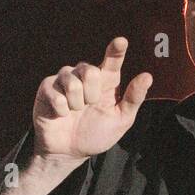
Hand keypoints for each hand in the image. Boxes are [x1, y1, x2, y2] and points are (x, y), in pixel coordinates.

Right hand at [31, 36, 152, 160]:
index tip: (121, 42)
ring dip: (75, 104)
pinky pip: (56, 95)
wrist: (69, 152)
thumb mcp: (120, 120)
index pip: (112, 61)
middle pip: (89, 70)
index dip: (116, 50)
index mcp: (106, 81)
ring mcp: (64, 80)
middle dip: (91, 94)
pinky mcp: (47, 88)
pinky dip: (62, 110)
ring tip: (74, 112)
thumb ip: (133, 99)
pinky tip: (61, 115)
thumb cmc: (96, 134)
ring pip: (72, 82)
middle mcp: (85, 76)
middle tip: (88, 107)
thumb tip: (147, 76)